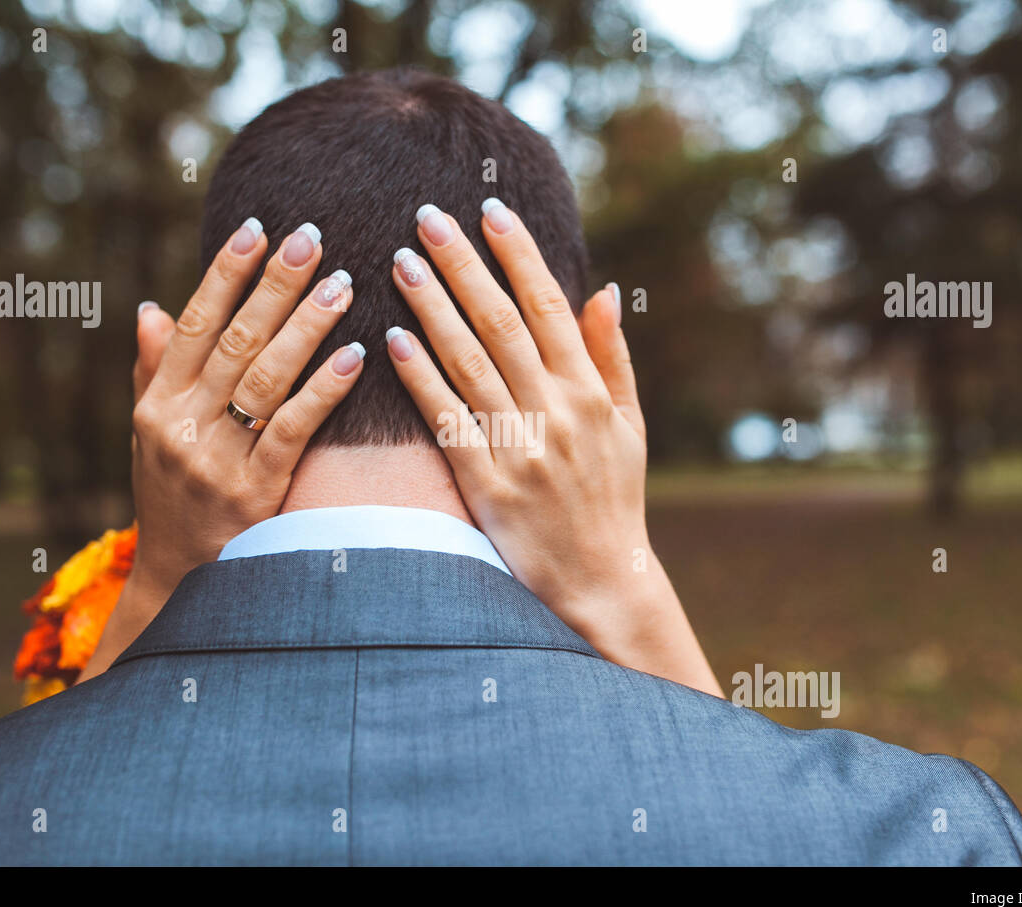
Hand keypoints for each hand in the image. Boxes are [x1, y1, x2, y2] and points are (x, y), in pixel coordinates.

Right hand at [77, 218, 364, 681]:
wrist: (183, 583)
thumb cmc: (172, 499)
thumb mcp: (150, 438)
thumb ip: (153, 374)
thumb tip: (151, 308)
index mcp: (157, 406)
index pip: (194, 325)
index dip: (225, 274)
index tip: (257, 229)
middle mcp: (182, 426)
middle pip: (236, 341)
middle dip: (275, 285)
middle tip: (311, 236)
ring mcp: (219, 460)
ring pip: (267, 377)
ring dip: (307, 325)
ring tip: (343, 281)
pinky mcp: (258, 490)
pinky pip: (295, 428)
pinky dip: (325, 388)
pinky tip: (356, 354)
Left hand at [384, 200, 721, 695]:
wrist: (601, 582)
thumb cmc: (613, 499)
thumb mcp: (630, 427)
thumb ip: (612, 357)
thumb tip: (604, 289)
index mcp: (591, 393)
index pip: (549, 306)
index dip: (518, 254)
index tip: (490, 210)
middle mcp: (556, 412)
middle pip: (500, 321)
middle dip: (463, 263)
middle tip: (426, 216)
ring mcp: (520, 448)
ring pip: (468, 361)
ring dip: (432, 306)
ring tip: (400, 261)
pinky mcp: (487, 485)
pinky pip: (447, 419)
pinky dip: (420, 377)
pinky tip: (392, 339)